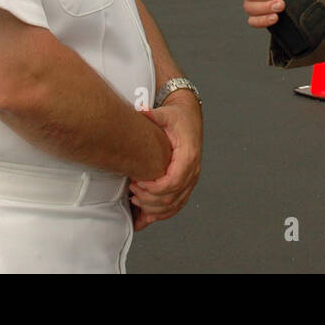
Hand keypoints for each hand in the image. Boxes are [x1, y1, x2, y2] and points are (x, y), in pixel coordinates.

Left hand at [129, 92, 201, 230]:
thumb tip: (141, 111)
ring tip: (136, 200)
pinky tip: (146, 213)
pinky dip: (162, 213)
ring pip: (174, 205)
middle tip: (132, 191)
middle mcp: (192, 170)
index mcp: (188, 156)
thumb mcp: (165, 113)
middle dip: (149, 199)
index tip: (138, 184)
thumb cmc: (178, 117)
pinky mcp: (186, 183)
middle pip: (172, 197)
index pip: (173, 182)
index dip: (154, 188)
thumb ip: (153, 115)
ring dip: (154, 209)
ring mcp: (191, 179)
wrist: (189, 116)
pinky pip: (177, 205)